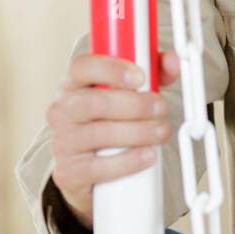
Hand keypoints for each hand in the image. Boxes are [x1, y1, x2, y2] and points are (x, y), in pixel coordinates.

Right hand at [47, 49, 180, 231]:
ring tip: (162, 131)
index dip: (112, 69)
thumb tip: (172, 61)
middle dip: (135, 105)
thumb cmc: (109, 123)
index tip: (140, 77)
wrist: (89, 172)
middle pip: (94, 102)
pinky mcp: (69, 172)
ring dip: (138, 132)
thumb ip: (153, 73)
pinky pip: (98, 167)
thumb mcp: (129, 94)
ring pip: (99, 134)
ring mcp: (63, 142)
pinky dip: (129, 161)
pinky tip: (148, 156)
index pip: (82, 66)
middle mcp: (63, 111)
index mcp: (74, 85)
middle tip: (162, 108)